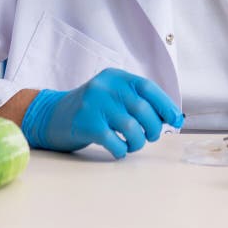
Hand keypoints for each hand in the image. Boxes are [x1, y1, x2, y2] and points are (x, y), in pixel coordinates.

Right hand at [20, 68, 183, 158]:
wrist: (51, 115)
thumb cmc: (90, 108)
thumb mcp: (111, 94)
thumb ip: (135, 99)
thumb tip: (169, 116)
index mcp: (115, 77)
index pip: (147, 87)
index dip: (165, 104)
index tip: (175, 119)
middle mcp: (105, 87)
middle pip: (143, 109)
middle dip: (153, 128)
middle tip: (151, 136)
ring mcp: (94, 104)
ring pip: (131, 127)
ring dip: (138, 141)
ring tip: (134, 144)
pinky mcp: (85, 124)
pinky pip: (114, 141)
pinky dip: (122, 150)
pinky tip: (119, 150)